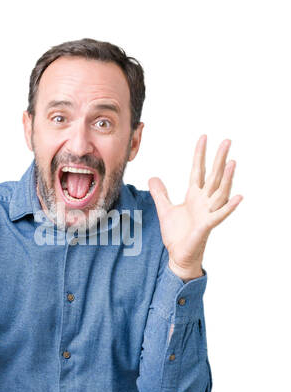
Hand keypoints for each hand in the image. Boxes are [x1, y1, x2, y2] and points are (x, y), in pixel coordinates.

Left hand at [148, 135, 240, 280]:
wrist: (178, 254)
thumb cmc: (176, 233)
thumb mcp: (165, 210)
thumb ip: (160, 193)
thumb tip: (153, 177)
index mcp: (194, 195)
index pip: (198, 170)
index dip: (200, 155)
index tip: (203, 138)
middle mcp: (204, 201)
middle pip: (213, 176)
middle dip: (219, 159)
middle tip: (226, 140)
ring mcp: (208, 212)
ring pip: (220, 192)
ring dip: (226, 178)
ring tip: (232, 162)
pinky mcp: (208, 225)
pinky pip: (220, 214)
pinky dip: (229, 206)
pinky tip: (238, 197)